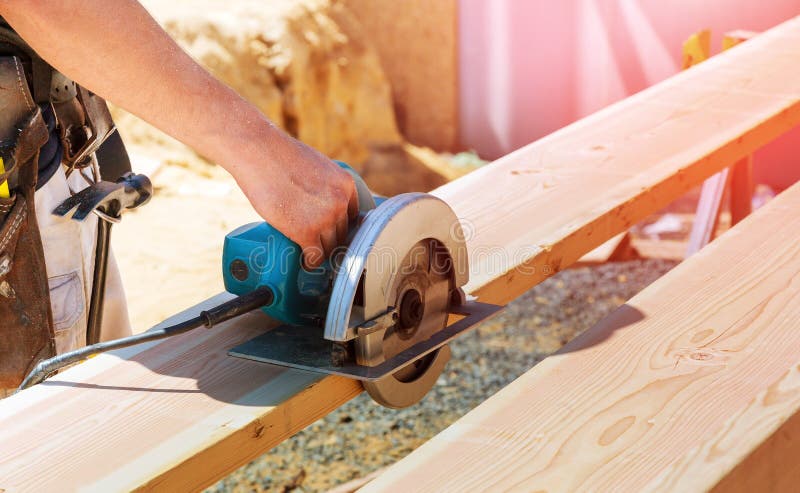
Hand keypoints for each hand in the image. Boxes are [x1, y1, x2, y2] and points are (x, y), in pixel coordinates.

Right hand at [231, 130, 357, 268]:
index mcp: (346, 184)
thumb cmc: (279, 156)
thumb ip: (325, 186)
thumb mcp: (316, 167)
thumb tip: (320, 204)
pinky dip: (310, 262)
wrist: (259, 153)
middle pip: (341, 232)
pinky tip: (305, 262)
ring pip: (329, 246)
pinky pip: (315, 256)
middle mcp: (341, 202)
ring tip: (310, 253)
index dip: (339, 226)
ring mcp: (325, 218)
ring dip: (320, 251)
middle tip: (317, 244)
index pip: (351, 215)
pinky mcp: (306, 231)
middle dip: (329, 239)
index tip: (331, 232)